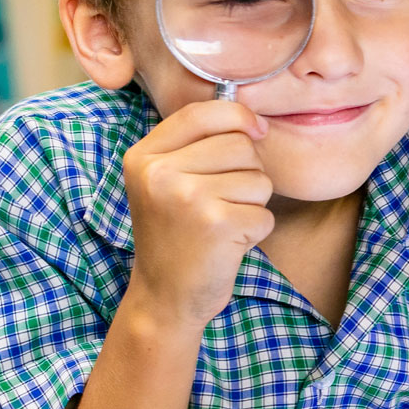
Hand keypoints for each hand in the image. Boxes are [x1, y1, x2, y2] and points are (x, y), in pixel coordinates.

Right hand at [123, 100, 274, 329]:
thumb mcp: (167, 183)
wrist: (164, 297)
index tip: (258, 130)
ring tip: (221, 224)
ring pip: (258, 179)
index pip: (202, 112)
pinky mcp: (217, 224)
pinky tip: (228, 244)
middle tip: (221, 203)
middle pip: (240, 144)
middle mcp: (160, 173)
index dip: (238, 115)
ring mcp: (188, 198)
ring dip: (252, 204)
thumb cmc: (176, 235)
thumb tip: (255, 121)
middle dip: (247, 173)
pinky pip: (264, 213)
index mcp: (144, 157)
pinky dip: (256, 231)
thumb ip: (197, 146)